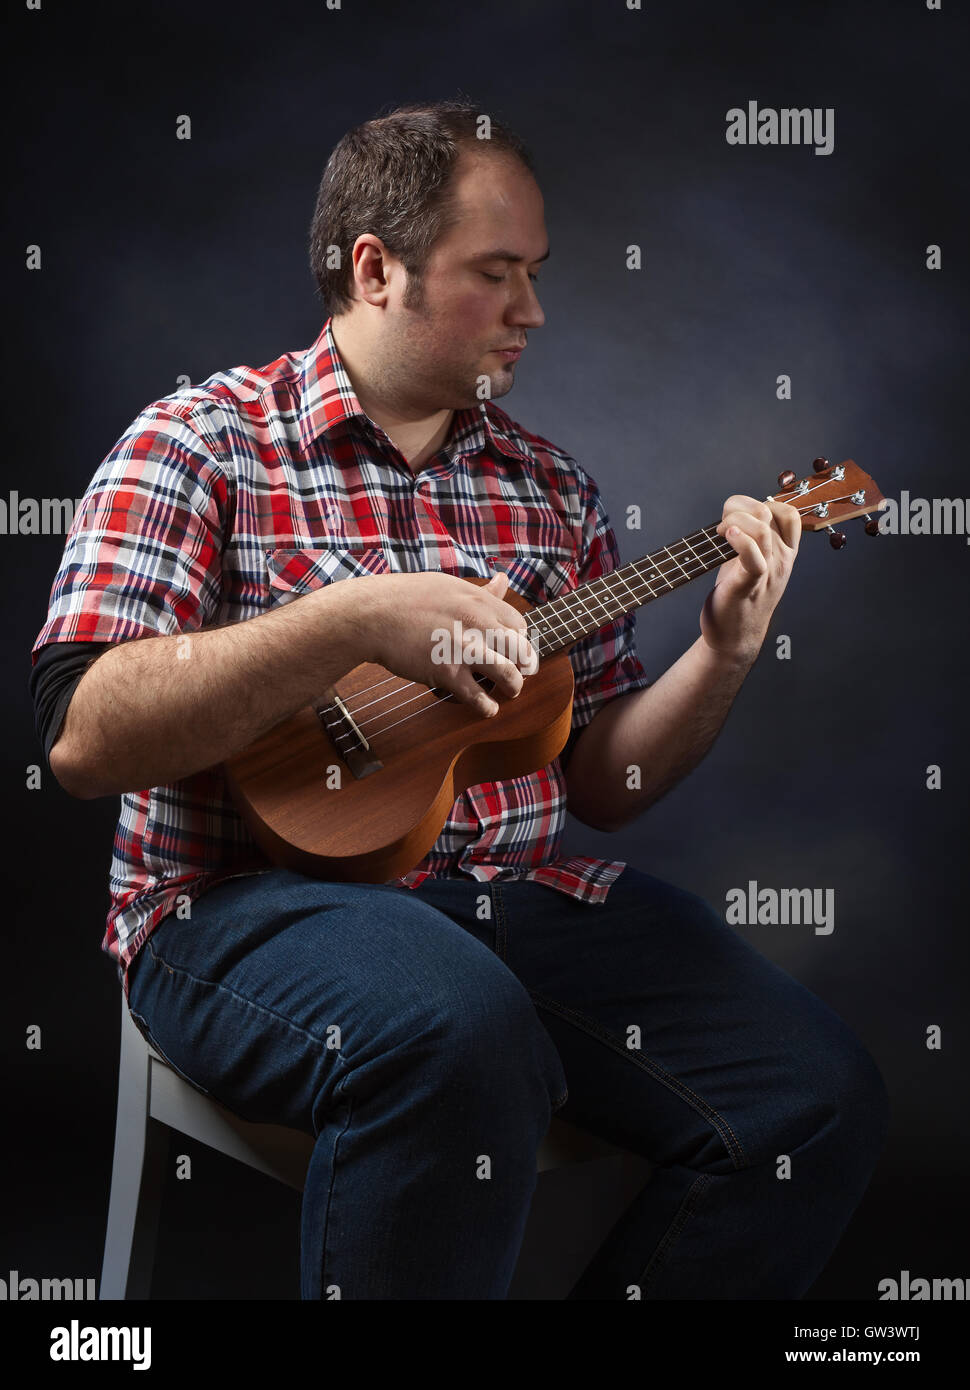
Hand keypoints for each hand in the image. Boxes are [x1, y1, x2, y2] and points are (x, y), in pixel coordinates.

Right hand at [354, 569, 538, 717]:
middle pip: (521, 650)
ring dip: (513, 688)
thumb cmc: (405, 598)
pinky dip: (487, 707)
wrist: (371, 614)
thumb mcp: (449, 586)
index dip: (520, 640)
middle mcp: (477, 623)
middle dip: (525, 666)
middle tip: (520, 674)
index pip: (520, 624)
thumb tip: (503, 580)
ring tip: (509, 692)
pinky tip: (486, 708)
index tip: (512, 649)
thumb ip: (481, 591)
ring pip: (509, 675)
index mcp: (479, 600)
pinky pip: (479, 697)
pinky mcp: (446, 672)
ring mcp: (463, 648)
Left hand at [700, 495, 800, 664]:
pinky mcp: (749, 585)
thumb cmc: (739, 596)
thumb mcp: (754, 562)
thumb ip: (754, 539)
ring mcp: (768, 573)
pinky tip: (726, 536)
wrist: (734, 637)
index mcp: (785, 553)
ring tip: (721, 533)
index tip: (739, 515)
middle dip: (739, 509)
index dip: (762, 503)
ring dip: (735, 521)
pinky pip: (753, 555)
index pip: (789, 513)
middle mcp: (782, 561)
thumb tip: (739, 511)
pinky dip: (739, 540)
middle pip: (768, 513)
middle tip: (723, 525)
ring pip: (762, 530)